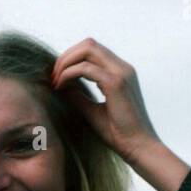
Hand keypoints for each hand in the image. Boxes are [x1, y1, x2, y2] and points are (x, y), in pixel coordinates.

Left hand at [50, 38, 161, 164]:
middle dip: (65, 56)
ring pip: (88, 49)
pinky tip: (60, 88)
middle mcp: (123, 67)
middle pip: (88, 44)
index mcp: (120, 72)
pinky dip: (69, 74)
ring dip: (65, 62)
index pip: (92, 50)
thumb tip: (60, 85)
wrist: (138, 147)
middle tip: (51, 77)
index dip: (71, 58)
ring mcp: (121, 73)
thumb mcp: (92, 110)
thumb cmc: (118, 133)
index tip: (56, 77)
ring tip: (54, 82)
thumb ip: (78, 95)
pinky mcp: (116, 83)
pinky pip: (86, 68)